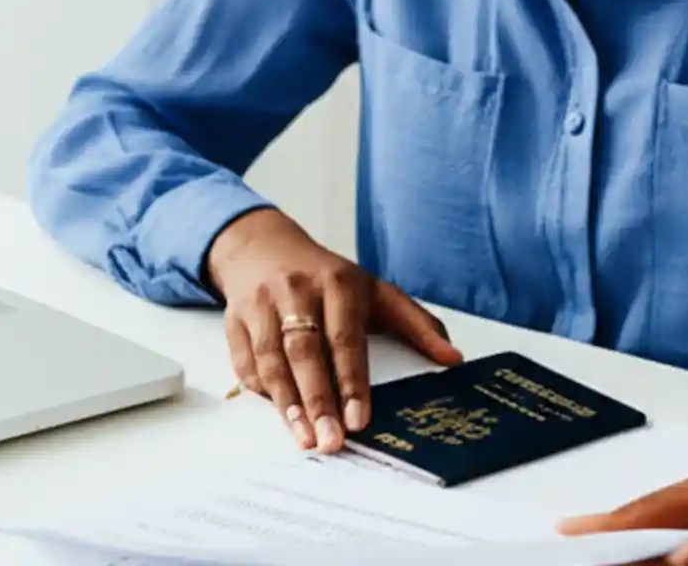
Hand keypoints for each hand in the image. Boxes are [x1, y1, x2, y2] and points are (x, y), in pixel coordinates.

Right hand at [208, 208, 461, 453]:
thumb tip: (453, 358)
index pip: (345, 338)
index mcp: (337, 283)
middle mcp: (296, 291)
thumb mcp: (376, 291)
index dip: (352, 381)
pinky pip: (245, 361)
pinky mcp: (235, 320)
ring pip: (271, 359)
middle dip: (318, 400)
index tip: (361, 419)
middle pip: (304, 351)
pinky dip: (262, 389)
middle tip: (331, 441)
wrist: (263, 246)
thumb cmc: (327, 278)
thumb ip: (416, 324)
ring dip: (287, 403)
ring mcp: (260, 305)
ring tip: (304, 439)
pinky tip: (278, 414)